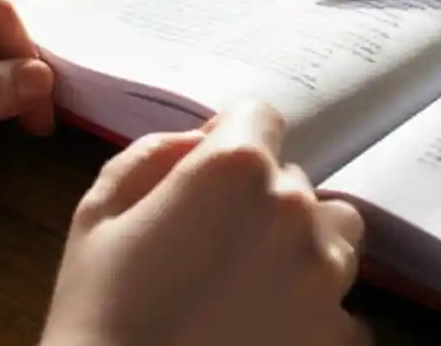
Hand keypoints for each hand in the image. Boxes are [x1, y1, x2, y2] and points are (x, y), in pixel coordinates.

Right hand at [42, 102, 368, 345]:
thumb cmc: (100, 312)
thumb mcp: (99, 214)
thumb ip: (154, 154)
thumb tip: (201, 139)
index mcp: (235, 168)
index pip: (259, 117)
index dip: (229, 141)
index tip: (209, 178)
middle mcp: (294, 209)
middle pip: (293, 182)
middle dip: (259, 204)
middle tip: (213, 251)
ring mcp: (325, 273)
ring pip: (332, 234)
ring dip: (301, 249)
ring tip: (250, 290)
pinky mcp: (340, 333)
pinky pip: (340, 306)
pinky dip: (313, 315)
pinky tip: (263, 332)